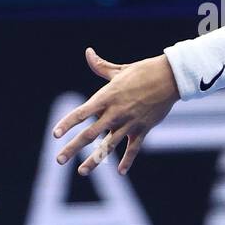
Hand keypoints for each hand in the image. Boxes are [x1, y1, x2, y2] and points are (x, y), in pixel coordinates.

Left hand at [52, 48, 179, 175]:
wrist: (170, 78)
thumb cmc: (143, 71)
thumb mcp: (119, 69)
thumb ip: (100, 66)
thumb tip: (88, 52)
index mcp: (106, 97)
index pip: (81, 113)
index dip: (67, 123)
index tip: (55, 134)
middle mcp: (115, 113)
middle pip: (89, 134)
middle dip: (73, 148)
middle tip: (59, 160)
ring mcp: (129, 123)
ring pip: (108, 146)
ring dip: (94, 160)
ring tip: (82, 171)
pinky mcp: (143, 129)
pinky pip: (133, 149)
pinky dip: (127, 161)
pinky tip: (120, 171)